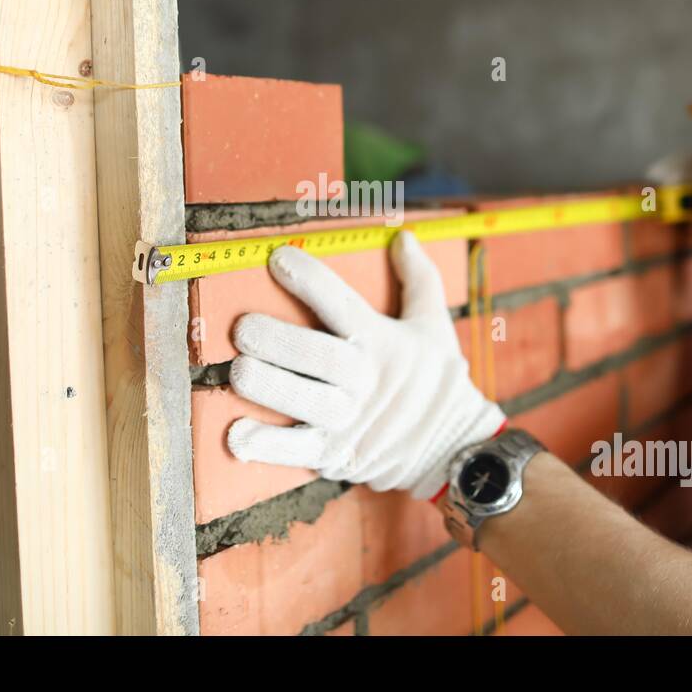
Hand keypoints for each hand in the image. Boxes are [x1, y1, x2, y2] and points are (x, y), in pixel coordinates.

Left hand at [226, 230, 506, 500]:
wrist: (454, 446)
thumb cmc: (436, 378)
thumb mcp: (434, 325)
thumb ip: (418, 278)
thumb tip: (404, 237)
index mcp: (383, 342)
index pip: (343, 306)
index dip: (311, 281)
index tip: (278, 259)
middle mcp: (364, 381)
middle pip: (319, 358)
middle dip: (279, 341)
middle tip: (242, 327)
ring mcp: (349, 421)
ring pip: (305, 403)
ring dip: (269, 388)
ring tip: (238, 372)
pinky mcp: (336, 455)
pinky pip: (297, 452)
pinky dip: (267, 447)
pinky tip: (237, 435)